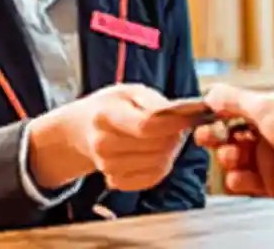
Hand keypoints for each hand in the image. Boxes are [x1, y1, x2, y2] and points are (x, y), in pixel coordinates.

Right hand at [28, 84, 195, 191]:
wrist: (83, 128)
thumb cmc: (113, 106)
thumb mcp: (130, 92)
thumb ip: (155, 102)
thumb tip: (183, 114)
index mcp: (105, 114)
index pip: (147, 125)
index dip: (174, 123)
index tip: (190, 117)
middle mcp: (102, 143)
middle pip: (155, 146)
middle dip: (174, 136)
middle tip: (177, 126)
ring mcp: (107, 165)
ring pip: (157, 164)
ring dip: (169, 152)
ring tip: (164, 138)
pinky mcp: (115, 181)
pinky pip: (151, 179)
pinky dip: (160, 167)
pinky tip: (154, 153)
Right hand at [193, 84, 273, 203]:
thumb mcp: (267, 106)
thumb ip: (234, 100)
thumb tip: (211, 93)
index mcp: (270, 110)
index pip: (234, 109)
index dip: (215, 113)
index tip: (201, 115)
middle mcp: (268, 133)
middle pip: (229, 135)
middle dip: (215, 136)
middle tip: (207, 137)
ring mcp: (270, 158)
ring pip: (234, 159)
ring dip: (228, 158)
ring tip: (234, 156)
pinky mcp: (271, 182)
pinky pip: (244, 182)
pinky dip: (238, 180)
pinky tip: (240, 176)